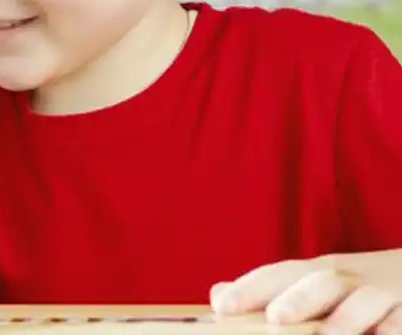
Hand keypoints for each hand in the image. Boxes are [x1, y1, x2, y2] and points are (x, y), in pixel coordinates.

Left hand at [211, 251, 401, 333]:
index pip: (279, 275)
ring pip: (365, 301)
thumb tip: (217, 295)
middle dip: (298, 299)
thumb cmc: (354, 287)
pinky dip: (393, 329)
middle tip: (276, 318)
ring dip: (346, 319)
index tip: (222, 306)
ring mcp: (384, 295)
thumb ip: (269, 290)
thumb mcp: (314, 281)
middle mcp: (349, 280)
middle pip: (322, 282)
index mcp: (317, 272)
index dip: (250, 289)